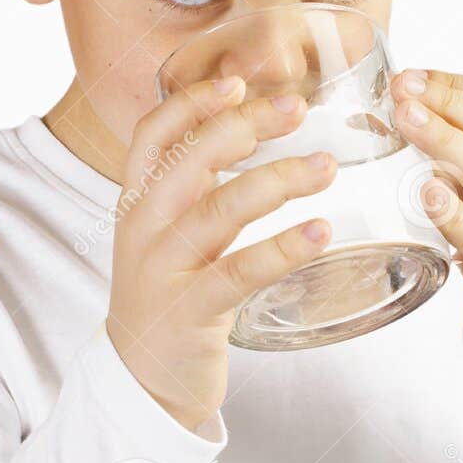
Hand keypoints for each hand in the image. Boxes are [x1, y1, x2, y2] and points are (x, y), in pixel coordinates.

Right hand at [107, 77, 336, 430]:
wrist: (142, 379)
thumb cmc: (170, 298)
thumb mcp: (169, 236)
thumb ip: (198, 191)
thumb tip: (254, 133)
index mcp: (137, 204)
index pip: (152, 135)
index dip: (193, 103)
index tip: (238, 82)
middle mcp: (144, 230)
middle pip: (191, 160)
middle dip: (246, 126)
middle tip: (298, 107)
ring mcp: (164, 271)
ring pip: (220, 210)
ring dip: (277, 181)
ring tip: (326, 167)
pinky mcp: (191, 312)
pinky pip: (241, 271)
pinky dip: (284, 249)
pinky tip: (322, 232)